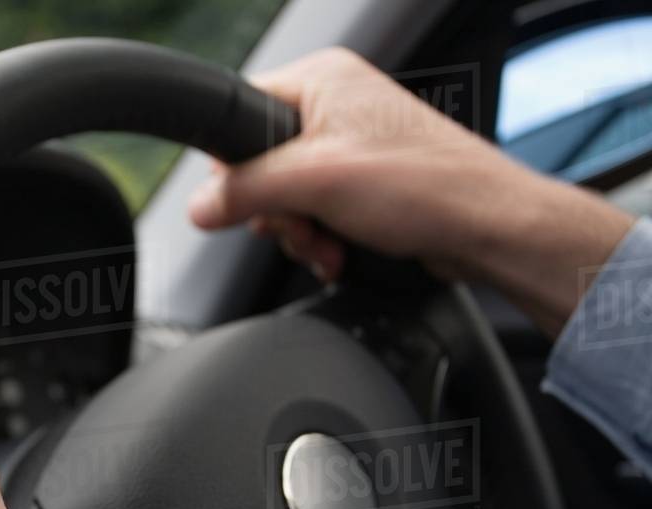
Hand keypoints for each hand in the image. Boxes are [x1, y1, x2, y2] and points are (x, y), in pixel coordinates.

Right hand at [188, 47, 634, 335]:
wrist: (486, 228)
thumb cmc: (426, 186)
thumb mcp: (315, 182)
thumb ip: (246, 190)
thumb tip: (200, 206)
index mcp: (321, 79)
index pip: (239, 116)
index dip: (236, 167)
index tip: (250, 200)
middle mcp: (334, 105)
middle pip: (258, 165)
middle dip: (275, 211)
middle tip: (300, 226)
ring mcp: (349, 144)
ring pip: (284, 195)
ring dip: (297, 232)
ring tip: (326, 244)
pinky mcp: (361, 181)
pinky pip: (313, 211)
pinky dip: (318, 238)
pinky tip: (337, 251)